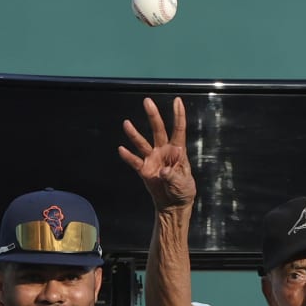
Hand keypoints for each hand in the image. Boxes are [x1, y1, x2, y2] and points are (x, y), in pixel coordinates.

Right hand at [119, 96, 194, 210]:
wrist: (173, 205)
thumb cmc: (183, 191)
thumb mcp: (183, 185)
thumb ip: (174, 177)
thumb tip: (163, 172)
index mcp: (178, 151)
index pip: (178, 130)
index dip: (178, 115)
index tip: (177, 100)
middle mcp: (164, 151)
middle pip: (158, 130)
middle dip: (153, 116)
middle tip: (147, 101)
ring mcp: (153, 159)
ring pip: (142, 143)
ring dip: (134, 134)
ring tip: (126, 123)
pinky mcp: (144, 170)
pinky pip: (135, 161)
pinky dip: (128, 156)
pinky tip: (121, 149)